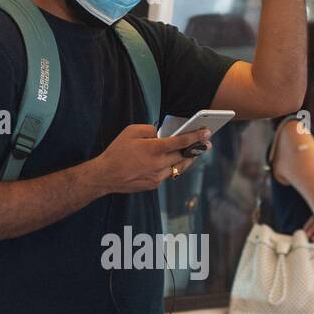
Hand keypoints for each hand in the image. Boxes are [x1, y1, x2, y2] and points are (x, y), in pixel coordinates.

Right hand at [92, 124, 210, 193]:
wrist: (106, 175)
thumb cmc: (117, 151)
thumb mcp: (130, 131)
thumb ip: (149, 130)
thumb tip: (161, 134)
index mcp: (153, 149)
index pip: (181, 141)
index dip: (196, 136)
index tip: (206, 132)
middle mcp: (158, 164)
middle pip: (184, 155)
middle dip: (196, 148)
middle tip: (206, 143)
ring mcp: (157, 176)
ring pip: (179, 167)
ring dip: (187, 159)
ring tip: (194, 152)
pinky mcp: (154, 184)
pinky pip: (168, 174)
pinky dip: (173, 167)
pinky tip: (175, 161)